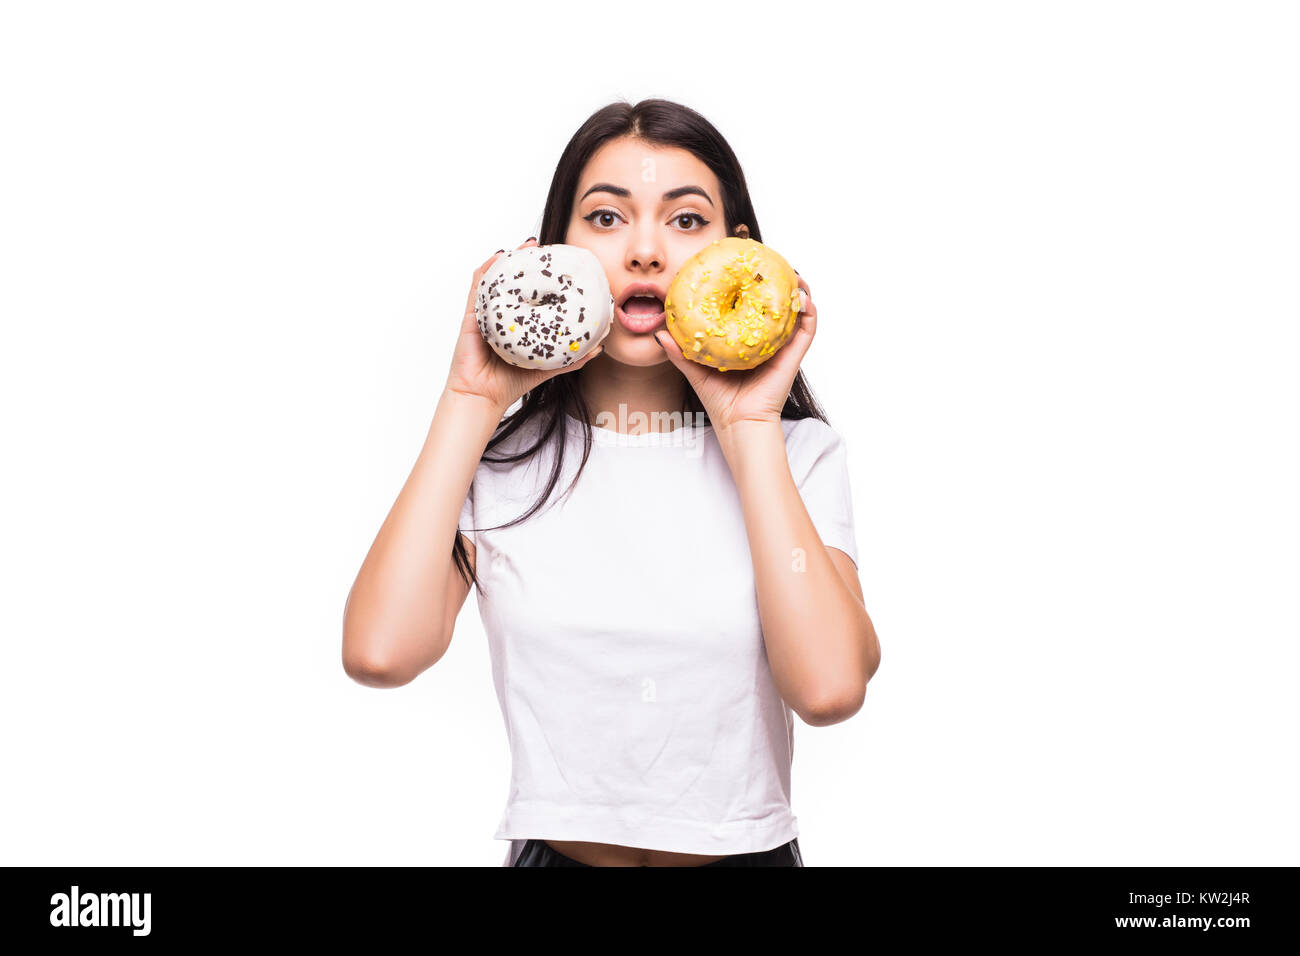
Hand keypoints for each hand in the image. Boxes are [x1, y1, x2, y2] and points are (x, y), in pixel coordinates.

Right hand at [445, 237, 603, 412]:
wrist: (483, 397)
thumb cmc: (510, 383)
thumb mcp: (546, 366)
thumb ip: (571, 358)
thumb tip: (599, 348)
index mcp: (519, 323)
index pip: (531, 294)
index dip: (543, 277)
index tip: (559, 263)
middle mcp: (502, 314)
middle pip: (514, 280)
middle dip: (528, 260)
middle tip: (544, 247)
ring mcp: (486, 312)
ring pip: (497, 277)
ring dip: (510, 258)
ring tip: (526, 245)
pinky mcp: (471, 316)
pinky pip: (477, 287)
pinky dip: (486, 269)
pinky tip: (498, 257)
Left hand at [653, 274, 815, 432]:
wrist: (738, 423)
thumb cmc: (719, 400)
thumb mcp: (696, 369)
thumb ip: (678, 351)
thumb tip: (658, 332)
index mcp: (748, 340)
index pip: (751, 309)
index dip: (750, 288)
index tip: (744, 267)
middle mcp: (768, 341)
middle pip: (776, 306)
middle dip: (777, 283)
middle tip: (772, 262)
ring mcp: (782, 347)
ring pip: (796, 313)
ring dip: (798, 291)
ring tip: (794, 274)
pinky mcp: (793, 357)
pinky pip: (807, 330)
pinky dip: (809, 312)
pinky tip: (803, 297)